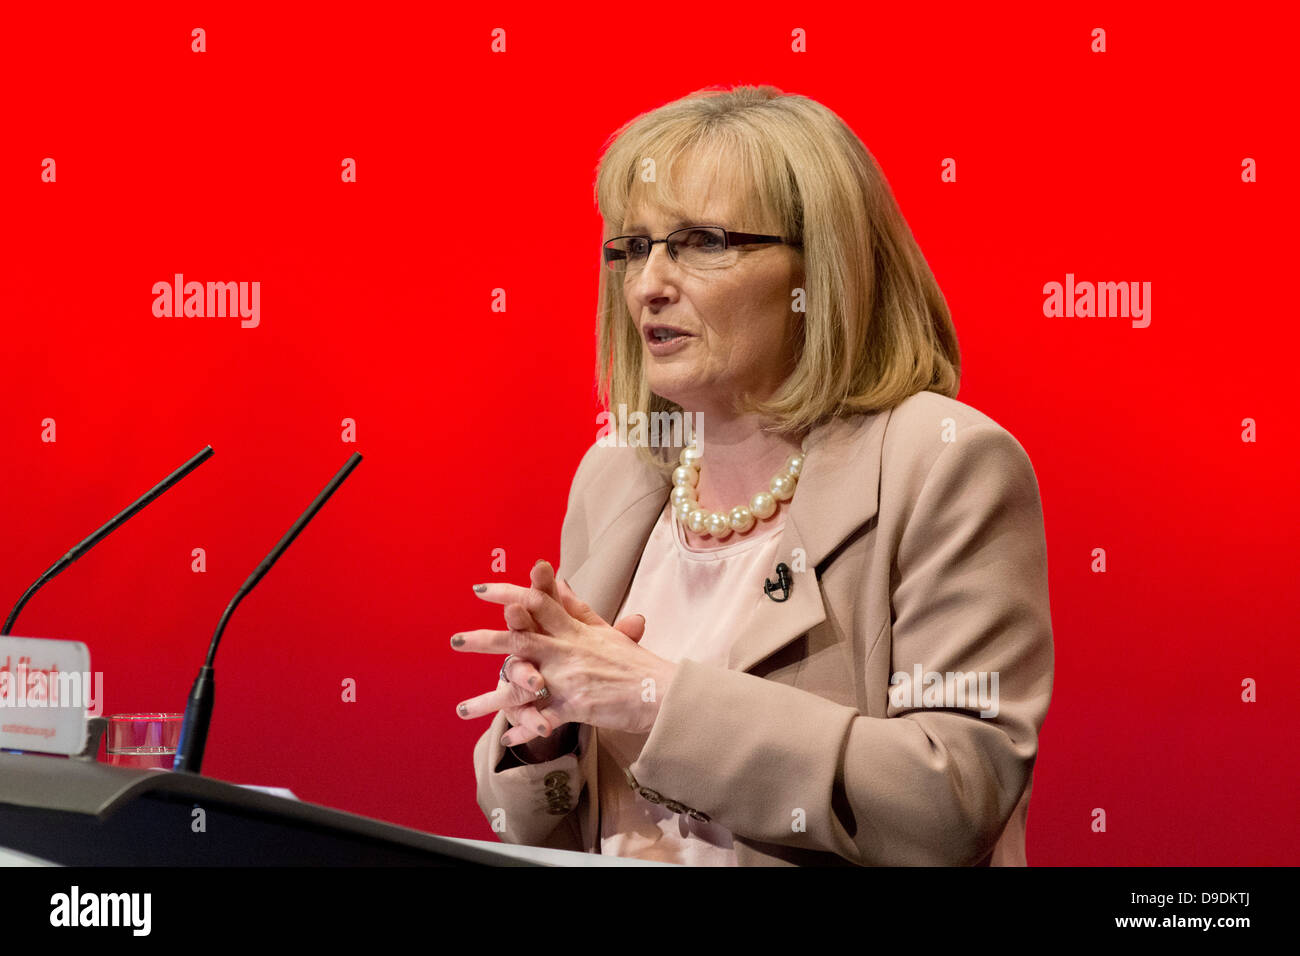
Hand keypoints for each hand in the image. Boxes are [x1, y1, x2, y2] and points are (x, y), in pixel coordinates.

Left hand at [452, 560, 676, 746]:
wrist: (661, 692)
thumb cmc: (635, 663)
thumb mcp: (606, 630)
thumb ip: (577, 608)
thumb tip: (558, 580)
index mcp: (575, 628)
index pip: (537, 604)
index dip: (508, 594)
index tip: (480, 591)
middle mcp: (568, 649)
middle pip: (519, 639)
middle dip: (485, 641)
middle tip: (455, 641)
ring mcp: (569, 677)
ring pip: (522, 684)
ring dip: (490, 698)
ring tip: (463, 709)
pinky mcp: (575, 705)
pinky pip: (541, 718)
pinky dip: (524, 731)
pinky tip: (506, 740)